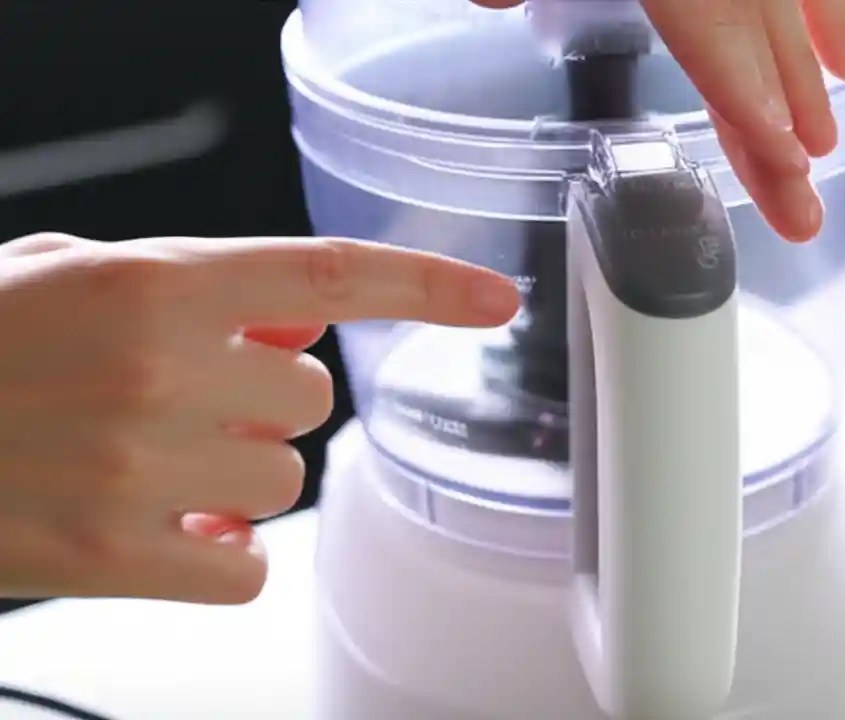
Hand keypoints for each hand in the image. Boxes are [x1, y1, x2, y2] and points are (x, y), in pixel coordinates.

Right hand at [0, 233, 518, 603]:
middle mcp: (162, 369)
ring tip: (151, 461)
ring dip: (235, 476)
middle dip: (265, 405)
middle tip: (190, 403)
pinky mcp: (118, 556)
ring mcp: (144, 466)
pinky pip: (246, 567)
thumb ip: (192, 287)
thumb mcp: (71, 273)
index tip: (496, 297)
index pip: (331, 274)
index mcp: (155, 282)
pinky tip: (164, 528)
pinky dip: (219, 554)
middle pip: (313, 400)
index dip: (429, 284)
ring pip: (284, 481)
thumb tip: (296, 324)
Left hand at [471, 0, 844, 241]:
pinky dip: (822, 7)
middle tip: (801, 205)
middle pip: (757, 28)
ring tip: (826, 137)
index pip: (712, 28)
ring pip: (782, 2)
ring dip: (809, 69)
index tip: (787, 155)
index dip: (749, 95)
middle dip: (786, 116)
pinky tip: (842, 48)